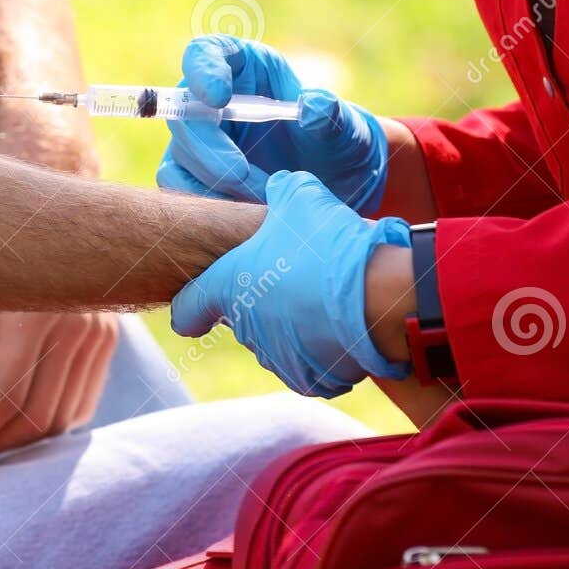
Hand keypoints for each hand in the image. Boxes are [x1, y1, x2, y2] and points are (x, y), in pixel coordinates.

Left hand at [0, 311, 118, 469]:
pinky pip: (82, 402)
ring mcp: (100, 332)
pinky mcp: (108, 336)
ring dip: (15, 442)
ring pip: (62, 418)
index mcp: (34, 311)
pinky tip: (7, 424)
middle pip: (34, 418)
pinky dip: (46, 425)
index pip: (2, 398)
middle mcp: (76, 324)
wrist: (49, 200)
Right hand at [156, 35, 388, 209]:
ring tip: (261, 199)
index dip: (203, 71)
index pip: (205, 54)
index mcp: (244, 67)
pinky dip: (206, 204)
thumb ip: (330, 115)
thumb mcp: (344, 127)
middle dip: (212, 150)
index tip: (219, 98)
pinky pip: (180, 188)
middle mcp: (213, 100)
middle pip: (185, 114)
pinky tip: (241, 214)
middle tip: (245, 175)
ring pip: (180, 157)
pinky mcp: (194, 174)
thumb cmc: (336, 143)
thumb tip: (314, 105)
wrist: (335, 186)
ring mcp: (199, 139)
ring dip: (215, 183)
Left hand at [171, 171, 412, 397]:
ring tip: (328, 298)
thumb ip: (279, 192)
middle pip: (244, 319)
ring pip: (279, 341)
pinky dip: (324, 349)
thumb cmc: (330, 244)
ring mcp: (277, 357)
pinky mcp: (310, 379)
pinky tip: (343, 324)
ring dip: (295, 324)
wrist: (379, 294)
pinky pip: (312, 363)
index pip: (188, 309)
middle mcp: (246, 328)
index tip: (199, 311)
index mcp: (230, 286)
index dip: (193, 307)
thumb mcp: (300, 197)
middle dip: (266, 302)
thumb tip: (279, 189)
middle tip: (299, 278)